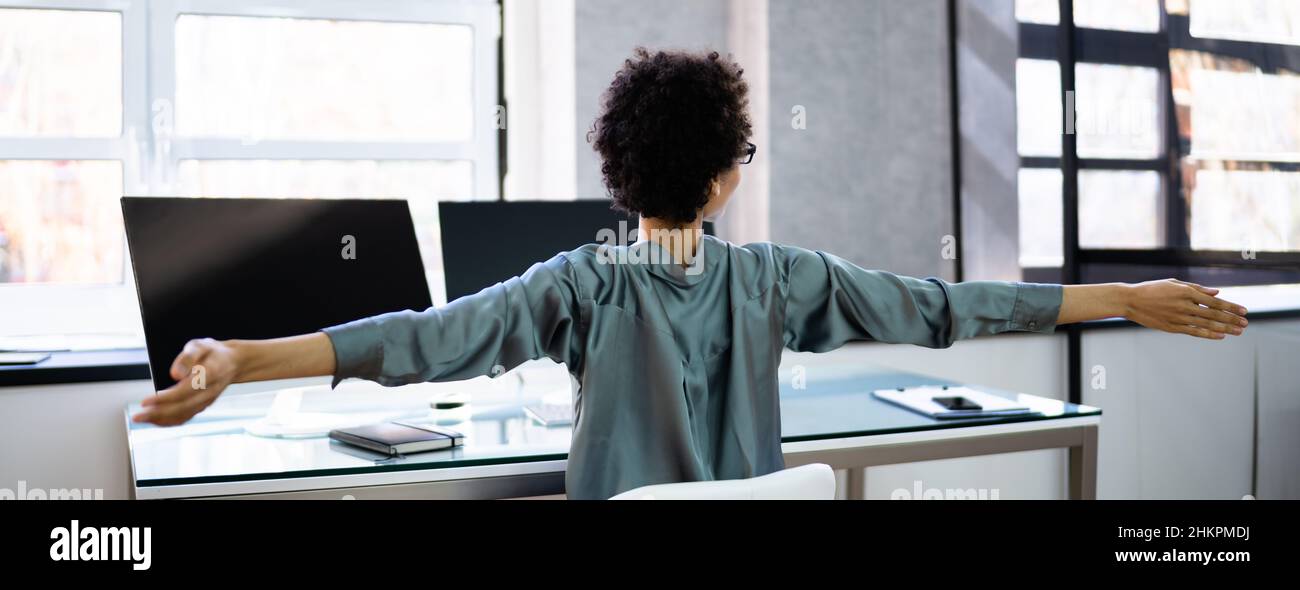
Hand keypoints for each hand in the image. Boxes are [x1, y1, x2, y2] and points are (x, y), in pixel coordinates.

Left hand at [132, 338, 239, 425]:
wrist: (233, 362)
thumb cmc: (213, 352)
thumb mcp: (201, 345)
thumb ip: (188, 357)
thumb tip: (175, 374)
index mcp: (210, 374)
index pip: (185, 391)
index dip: (164, 399)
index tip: (145, 401)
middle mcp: (209, 392)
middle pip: (182, 407)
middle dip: (157, 413)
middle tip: (137, 416)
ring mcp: (206, 401)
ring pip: (183, 415)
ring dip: (160, 419)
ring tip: (140, 419)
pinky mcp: (202, 406)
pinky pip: (185, 417)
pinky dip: (168, 421)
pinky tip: (153, 420)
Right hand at [1123, 279, 1247, 339]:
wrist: (1130, 300)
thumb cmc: (1152, 289)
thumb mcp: (1174, 283)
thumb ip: (1196, 288)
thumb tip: (1217, 293)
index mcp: (1186, 292)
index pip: (1214, 301)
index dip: (1231, 306)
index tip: (1244, 311)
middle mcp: (1184, 305)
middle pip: (1214, 314)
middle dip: (1232, 319)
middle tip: (1245, 323)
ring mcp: (1178, 318)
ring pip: (1207, 325)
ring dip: (1225, 328)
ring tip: (1238, 331)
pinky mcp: (1172, 327)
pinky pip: (1194, 332)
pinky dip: (1209, 334)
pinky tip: (1220, 336)